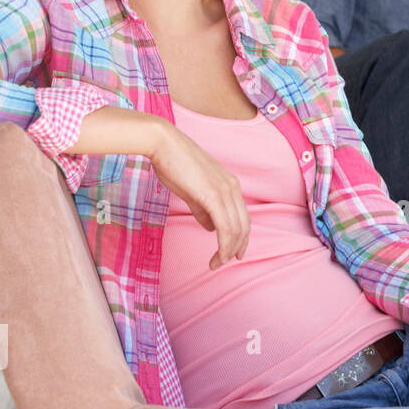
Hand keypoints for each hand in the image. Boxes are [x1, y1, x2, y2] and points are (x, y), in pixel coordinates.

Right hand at [149, 121, 249, 269]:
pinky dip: (224, 245)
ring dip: (228, 251)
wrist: (164, 144)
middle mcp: (233, 188)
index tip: (233, 253)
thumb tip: (210, 227)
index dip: (240, 237)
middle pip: (244, 226)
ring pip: (236, 229)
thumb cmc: (174, 164)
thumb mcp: (192, 190)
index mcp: (230, 185)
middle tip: (224, 263)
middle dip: (237, 247)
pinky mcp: (214, 195)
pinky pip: (226, 227)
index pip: (242, 217)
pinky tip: (217, 255)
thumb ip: (203, 209)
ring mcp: (225, 191)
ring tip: (216, 264)